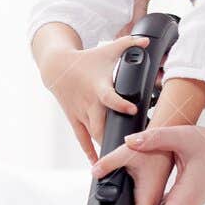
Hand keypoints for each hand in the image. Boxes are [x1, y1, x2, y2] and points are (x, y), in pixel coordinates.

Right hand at [40, 35, 150, 162]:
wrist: (57, 68)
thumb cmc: (86, 59)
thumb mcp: (107, 49)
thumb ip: (129, 44)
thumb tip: (147, 41)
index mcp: (99, 88)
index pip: (109, 98)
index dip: (120, 104)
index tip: (132, 109)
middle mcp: (89, 104)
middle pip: (101, 125)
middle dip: (114, 136)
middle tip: (131, 150)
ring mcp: (81, 114)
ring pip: (93, 135)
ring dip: (105, 147)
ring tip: (118, 161)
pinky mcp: (75, 120)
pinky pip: (82, 140)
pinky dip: (89, 152)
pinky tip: (97, 164)